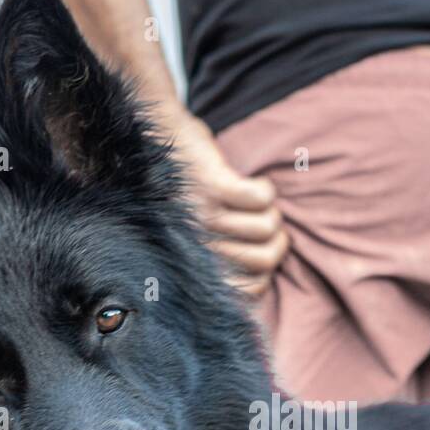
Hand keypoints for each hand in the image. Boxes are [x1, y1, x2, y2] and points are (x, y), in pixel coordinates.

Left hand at [159, 110, 287, 297]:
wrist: (155, 140)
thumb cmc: (179, 191)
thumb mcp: (196, 235)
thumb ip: (222, 260)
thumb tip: (260, 276)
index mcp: (195, 263)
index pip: (251, 289)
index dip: (265, 273)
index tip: (259, 251)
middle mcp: (198, 244)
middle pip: (266, 259)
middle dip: (275, 239)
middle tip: (261, 219)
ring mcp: (205, 214)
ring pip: (267, 227)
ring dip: (268, 210)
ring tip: (252, 199)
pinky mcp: (213, 185)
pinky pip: (260, 198)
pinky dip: (263, 189)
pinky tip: (252, 183)